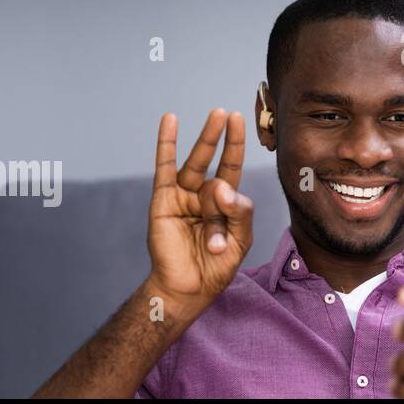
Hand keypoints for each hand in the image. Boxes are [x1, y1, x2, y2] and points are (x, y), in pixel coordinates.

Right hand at [145, 109, 253, 312]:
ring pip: (196, 167)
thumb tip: (221, 186)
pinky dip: (166, 144)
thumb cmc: (216, 268)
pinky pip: (164, 169)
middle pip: (213, 160)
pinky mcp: (163, 200)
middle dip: (222, 137)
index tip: (240, 122)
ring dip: (206, 139)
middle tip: (229, 115)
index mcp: (224, 204)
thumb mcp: (240, 240)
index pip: (232, 168)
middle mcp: (202, 195)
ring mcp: (182, 196)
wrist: (188, 288)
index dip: (236, 145)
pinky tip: (170, 121)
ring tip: (216, 116)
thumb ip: (239, 213)